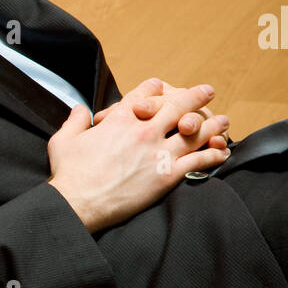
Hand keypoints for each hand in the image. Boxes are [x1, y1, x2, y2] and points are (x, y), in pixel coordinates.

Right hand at [47, 78, 231, 233]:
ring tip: (223, 121)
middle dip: (195, 96)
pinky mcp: (166, 175)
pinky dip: (212, 155)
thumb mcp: (64, 140)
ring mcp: (157, 152)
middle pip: (177, 106)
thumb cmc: (69, 174)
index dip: (156, 87)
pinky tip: (221, 153)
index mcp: (120, 119)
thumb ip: (75, 121)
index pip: (145, 94)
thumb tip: (79, 108)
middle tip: (207, 90)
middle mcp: (143, 130)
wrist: (79, 202)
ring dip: (211, 124)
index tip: (163, 85)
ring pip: (193, 131)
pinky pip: (198, 161)